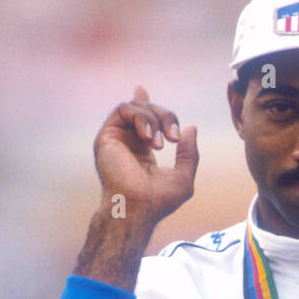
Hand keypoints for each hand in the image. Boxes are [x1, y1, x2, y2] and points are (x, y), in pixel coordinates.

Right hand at [93, 85, 197, 226]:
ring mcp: (117, 138)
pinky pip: (123, 109)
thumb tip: (191, 128)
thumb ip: (190, 153)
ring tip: (159, 143)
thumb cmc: (158, 200)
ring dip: (154, 119)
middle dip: (167, 117)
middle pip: (147, 110)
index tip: (141, 89)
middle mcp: (127, 141)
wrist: (138, 208)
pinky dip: (141, 117)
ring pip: (136, 106)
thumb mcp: (183, 177)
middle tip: (174, 138)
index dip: (145, 104)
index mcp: (141, 149)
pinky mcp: (107, 136)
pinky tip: (148, 137)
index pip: (142, 120)